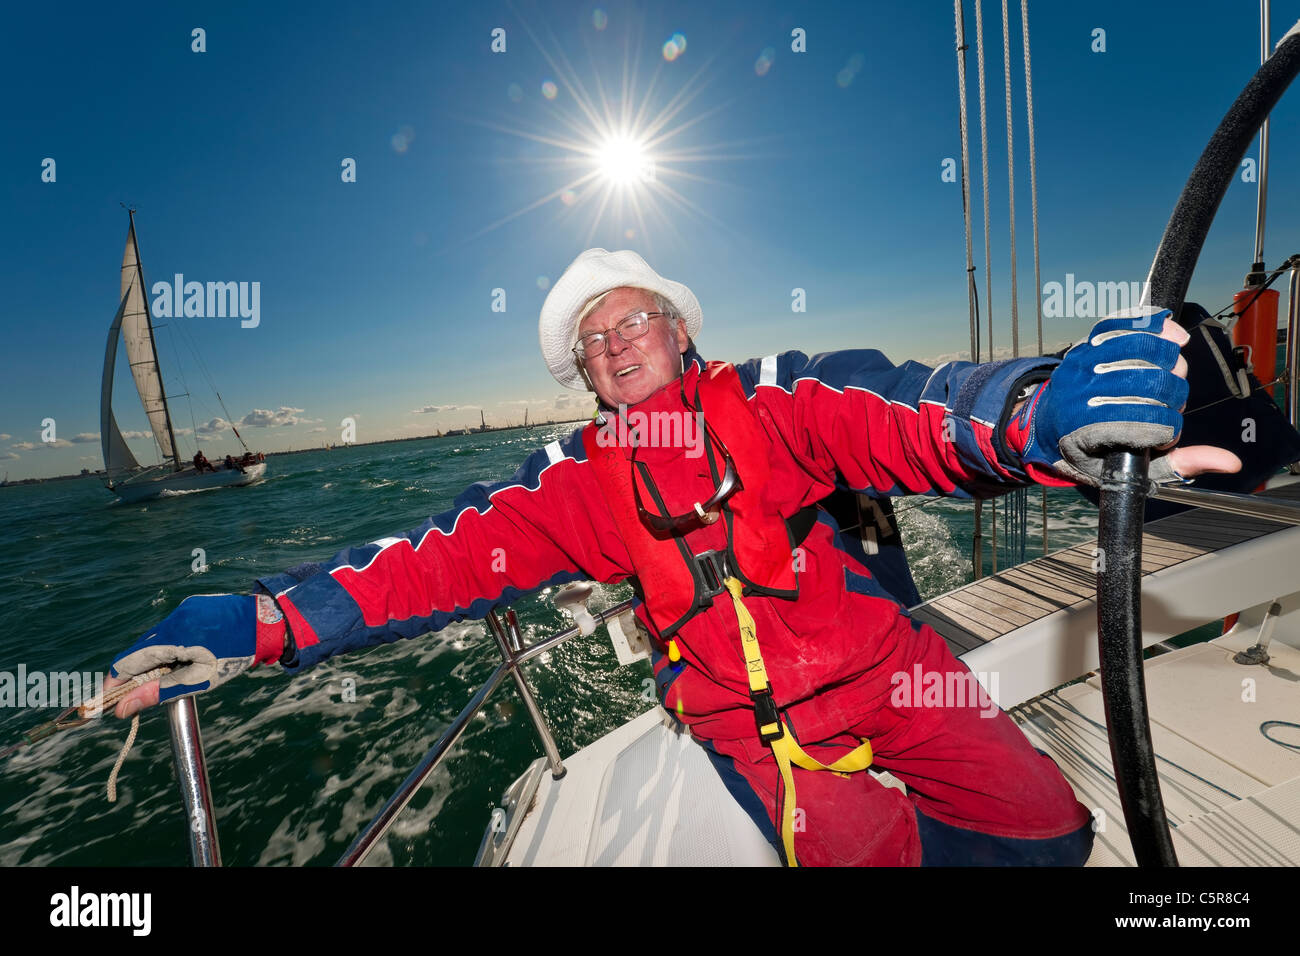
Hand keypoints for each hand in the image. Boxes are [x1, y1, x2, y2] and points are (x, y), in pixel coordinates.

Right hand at [106, 594, 285, 717]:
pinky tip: (184, 659)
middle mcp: (173, 617)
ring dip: (153, 661)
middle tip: (138, 698)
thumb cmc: (237, 655)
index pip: (128, 661)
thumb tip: (123, 708)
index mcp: (173, 634)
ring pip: (155, 640)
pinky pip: (170, 630)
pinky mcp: (192, 607)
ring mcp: (183, 609)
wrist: (269, 623)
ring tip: (171, 677)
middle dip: (134, 675)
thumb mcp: (199, 679)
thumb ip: (159, 692)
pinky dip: (169, 648)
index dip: (114, 683)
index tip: (106, 703)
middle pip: (139, 650)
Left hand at [1014, 308, 1242, 486]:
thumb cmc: (1089, 451)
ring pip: (1149, 349)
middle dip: (1173, 396)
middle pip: (1158, 382)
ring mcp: (1084, 365)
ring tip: (1165, 377)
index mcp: (1090, 431)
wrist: (1045, 426)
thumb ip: (1177, 465)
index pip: (1155, 423)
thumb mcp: (1126, 470)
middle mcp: (1084, 394)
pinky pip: (1125, 322)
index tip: (1161, 437)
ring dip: (1170, 362)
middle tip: (1165, 406)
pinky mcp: (1086, 344)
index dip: (1169, 431)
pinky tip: (1171, 335)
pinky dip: (1153, 324)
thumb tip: (1231, 463)